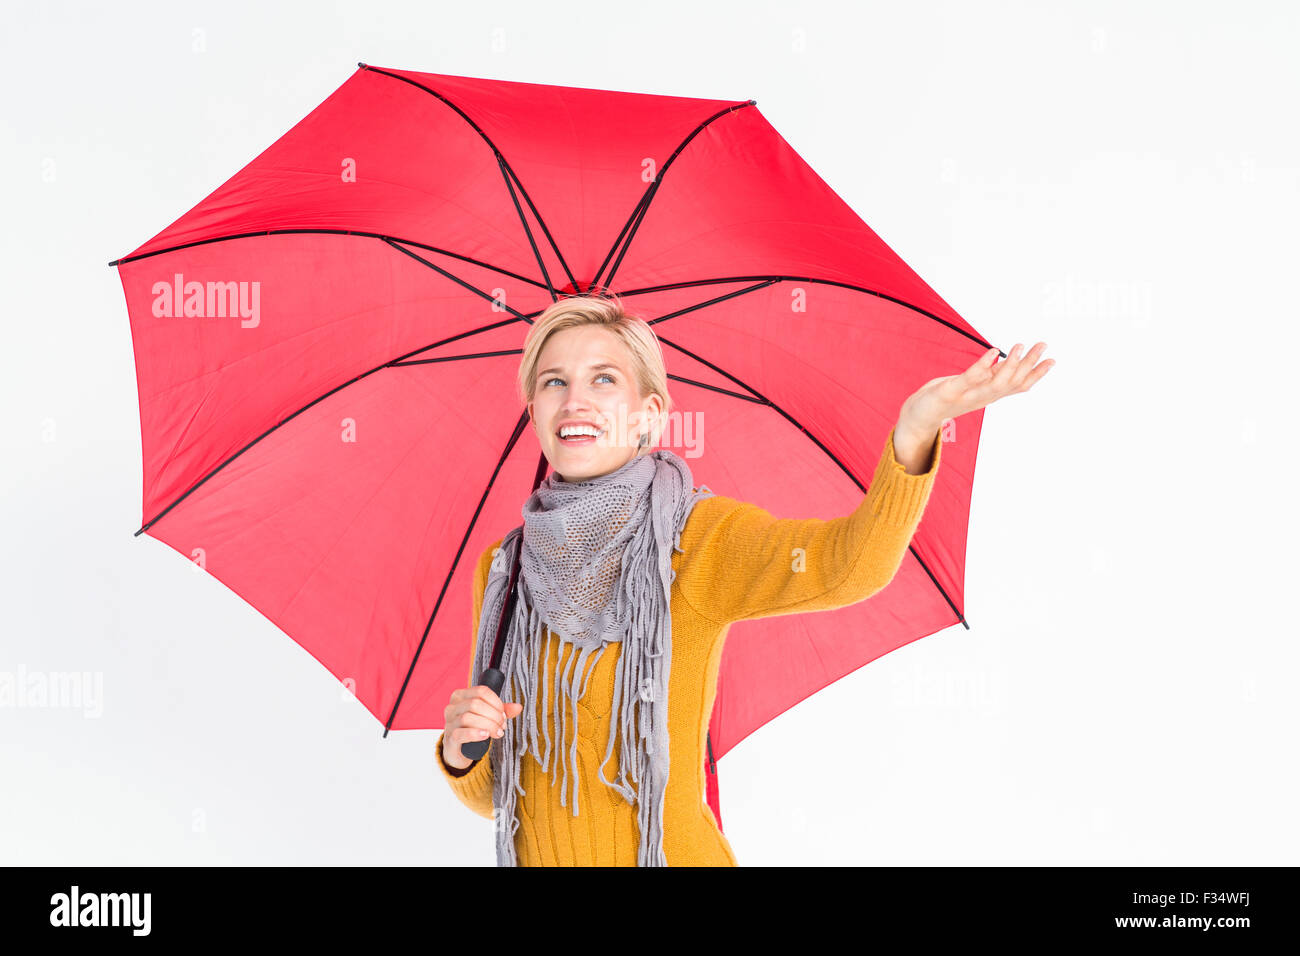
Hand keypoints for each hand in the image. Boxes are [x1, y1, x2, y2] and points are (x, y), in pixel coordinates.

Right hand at [442, 684, 524, 769]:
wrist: (458, 750)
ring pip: (468, 717)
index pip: (481, 691)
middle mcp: (452, 707)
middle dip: (494, 715)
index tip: (503, 714)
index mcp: (461, 696)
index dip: (496, 702)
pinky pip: (460, 733)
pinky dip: (475, 733)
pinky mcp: (449, 738)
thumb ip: (502, 711)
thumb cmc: (472, 728)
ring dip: (488, 725)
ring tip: (498, 733)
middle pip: (475, 704)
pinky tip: (485, 735)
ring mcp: (449, 723)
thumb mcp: (487, 716)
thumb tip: (518, 707)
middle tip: (502, 726)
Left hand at [899, 342, 1054, 439]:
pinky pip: (969, 378)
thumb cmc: (947, 397)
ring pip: (995, 383)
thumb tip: (1010, 361)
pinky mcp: (950, 392)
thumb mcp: (973, 384)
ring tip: (1020, 345)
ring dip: (1010, 365)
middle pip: (1011, 382)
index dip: (1036, 374)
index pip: (1018, 385)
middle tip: (1043, 345)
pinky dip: (983, 365)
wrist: (919, 417)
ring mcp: (967, 396)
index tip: (1052, 360)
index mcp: (989, 395)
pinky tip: (993, 351)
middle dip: (1029, 364)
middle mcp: (982, 398)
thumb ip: (991, 375)